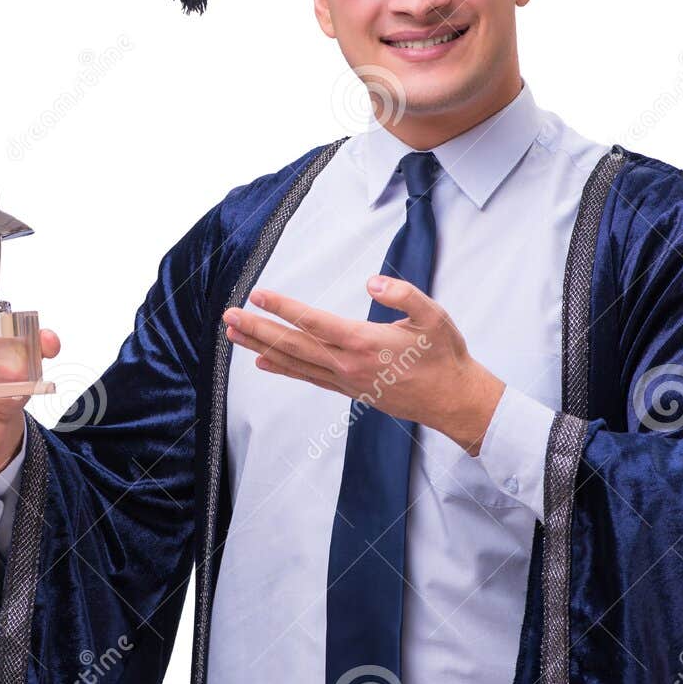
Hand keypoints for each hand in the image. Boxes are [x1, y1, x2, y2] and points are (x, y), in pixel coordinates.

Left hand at [221, 275, 503, 453]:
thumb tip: (373, 282)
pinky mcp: (348, 389)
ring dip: (261, 347)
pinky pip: (307, 377)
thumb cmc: (445, 356)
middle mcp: (348, 365)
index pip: (314, 323)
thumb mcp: (434, 316)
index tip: (258, 295)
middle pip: (293, 345)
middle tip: (229, 316)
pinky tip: (262, 362)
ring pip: (294, 362)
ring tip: (233, 335)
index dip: (284, 308)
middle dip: (258, 329)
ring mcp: (346, 380)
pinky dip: (282, 368)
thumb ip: (404, 295)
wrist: (453, 401)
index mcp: (365, 343)